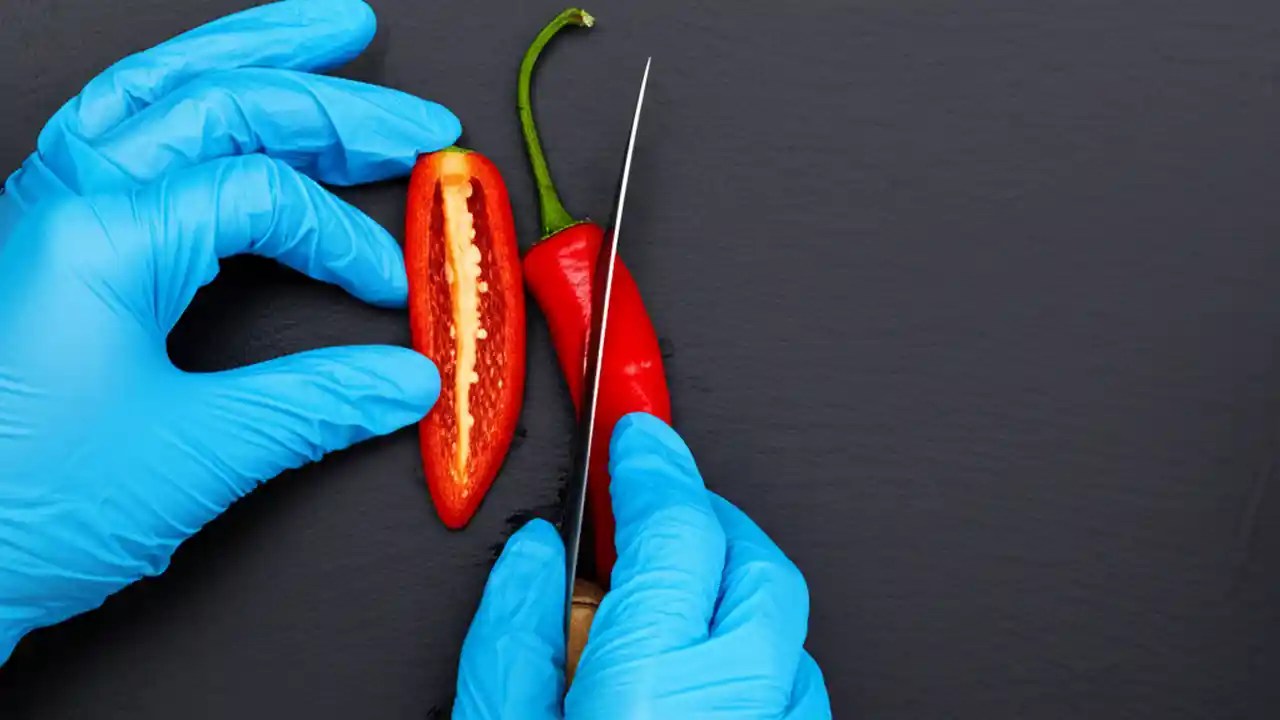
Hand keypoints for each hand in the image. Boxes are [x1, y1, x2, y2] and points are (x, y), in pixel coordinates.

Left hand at [0, 0, 458, 662]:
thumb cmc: (16, 510)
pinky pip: (128, 136)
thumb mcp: (193, 454)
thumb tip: (404, 381)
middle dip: (330, 103)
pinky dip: (192, 106)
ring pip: (161, 93)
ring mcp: (49, 216)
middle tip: (416, 124)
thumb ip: (315, 404)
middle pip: (217, 103)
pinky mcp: (52, 249)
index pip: (262, 193)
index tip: (392, 294)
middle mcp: (66, 201)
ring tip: (328, 34)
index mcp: (99, 232)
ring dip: (252, 57)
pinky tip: (226, 102)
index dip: (345, 242)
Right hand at [453, 413, 832, 717]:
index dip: (656, 470)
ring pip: (792, 636)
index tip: (637, 440)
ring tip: (672, 609)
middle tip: (655, 511)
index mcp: (650, 694)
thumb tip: (532, 559)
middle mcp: (736, 713)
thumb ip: (513, 643)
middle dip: (711, 522)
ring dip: (737, 602)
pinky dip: (758, 669)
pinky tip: (703, 686)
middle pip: (761, 570)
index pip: (679, 531)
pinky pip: (800, 698)